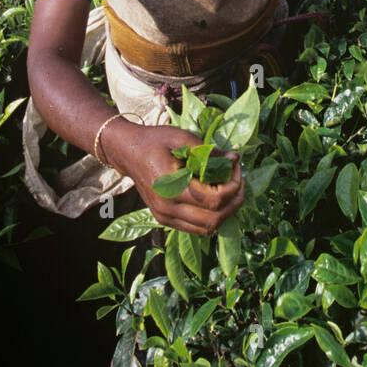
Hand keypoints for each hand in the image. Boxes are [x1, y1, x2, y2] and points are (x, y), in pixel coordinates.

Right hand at [115, 123, 244, 233]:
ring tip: (231, 190)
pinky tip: (215, 198)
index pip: (215, 199)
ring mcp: (165, 217)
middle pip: (214, 219)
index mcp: (172, 188)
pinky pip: (195, 228)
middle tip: (239, 180)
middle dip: (234, 201)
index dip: (234, 186)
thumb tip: (234, 158)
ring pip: (207, 229)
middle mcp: (168, 208)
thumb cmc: (154, 141)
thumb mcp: (181, 138)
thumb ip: (208, 151)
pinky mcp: (164, 220)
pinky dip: (211, 217)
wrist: (127, 152)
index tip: (236, 166)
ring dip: (225, 212)